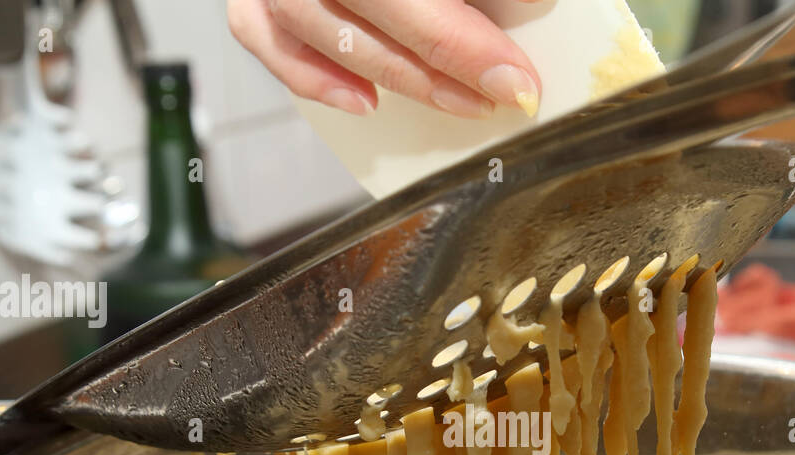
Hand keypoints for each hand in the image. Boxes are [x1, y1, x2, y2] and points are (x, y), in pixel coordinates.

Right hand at [227, 0, 542, 117]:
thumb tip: (531, 3)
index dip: (466, 40)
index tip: (520, 77)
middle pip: (373, 3)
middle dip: (448, 59)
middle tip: (504, 92)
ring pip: (323, 30)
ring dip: (398, 77)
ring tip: (460, 104)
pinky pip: (263, 37)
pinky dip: (314, 78)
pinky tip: (367, 104)